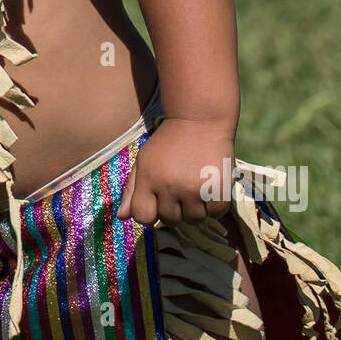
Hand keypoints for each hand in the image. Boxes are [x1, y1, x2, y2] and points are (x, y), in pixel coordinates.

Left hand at [116, 119, 235, 225]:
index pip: (142, 217)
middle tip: (180, 189)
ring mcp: (195, 188)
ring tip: (195, 188)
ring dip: (195, 208)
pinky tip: (210, 188)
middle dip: (174, 209)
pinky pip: (216, 213)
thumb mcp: (144, 160)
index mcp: (148, 179)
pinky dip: (215, 206)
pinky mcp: (218, 188)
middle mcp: (170, 186)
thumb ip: (131, 189)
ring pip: (194, 219)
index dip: (149, 213)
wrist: (199, 119)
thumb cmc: (168, 142)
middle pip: (170, 220)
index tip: (157, 203)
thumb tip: (121, 217)